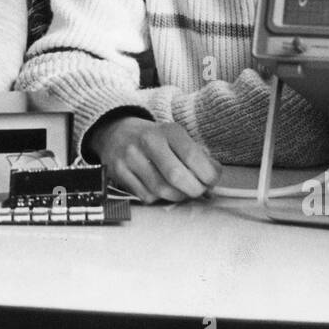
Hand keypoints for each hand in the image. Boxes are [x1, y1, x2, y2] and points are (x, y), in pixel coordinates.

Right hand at [85, 116, 221, 202]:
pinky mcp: (119, 172)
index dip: (208, 175)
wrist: (116, 132)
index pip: (193, 156)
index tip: (212, 181)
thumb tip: (212, 180)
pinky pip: (146, 196)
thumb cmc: (155, 139)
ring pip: (161, 191)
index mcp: (169, 130)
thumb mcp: (177, 137)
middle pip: (177, 177)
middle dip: (194, 190)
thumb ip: (198, 156)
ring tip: (181, 191)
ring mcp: (131, 157)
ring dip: (178, 196)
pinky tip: (160, 188)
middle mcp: (148, 141)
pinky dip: (158, 198)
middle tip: (199, 191)